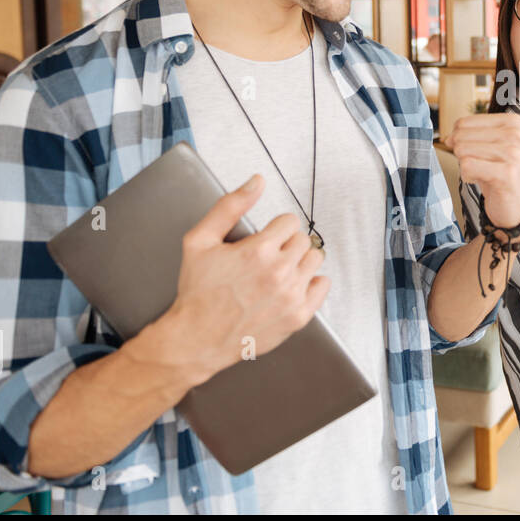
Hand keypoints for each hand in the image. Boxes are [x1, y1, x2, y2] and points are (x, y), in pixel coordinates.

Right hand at [165, 174, 328, 384]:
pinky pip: (322, 286)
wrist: (197, 339)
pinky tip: (290, 286)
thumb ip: (230, 206)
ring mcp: (291, 296)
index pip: (289, 221)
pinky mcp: (298, 316)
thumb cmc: (197, 292)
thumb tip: (256, 182)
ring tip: (278, 271)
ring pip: (315, 260)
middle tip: (267, 257)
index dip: (275, 228)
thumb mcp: (200, 241)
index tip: (264, 239)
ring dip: (299, 261)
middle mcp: (279, 273)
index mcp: (258, 251)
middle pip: (303, 239)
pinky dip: (311, 283)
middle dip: (286, 244)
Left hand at [445, 112, 519, 237]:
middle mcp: (515, 134)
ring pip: (462, 151)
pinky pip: (467, 167)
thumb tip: (448, 138)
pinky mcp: (506, 173)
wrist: (518, 205)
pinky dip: (468, 177)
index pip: (464, 123)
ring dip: (467, 167)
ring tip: (484, 173)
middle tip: (480, 165)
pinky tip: (483, 180)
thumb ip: (469, 135)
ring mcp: (513, 153)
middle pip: (461, 136)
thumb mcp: (489, 147)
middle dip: (463, 154)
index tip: (477, 153)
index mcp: (512, 122)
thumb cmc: (501, 174)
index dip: (461, 140)